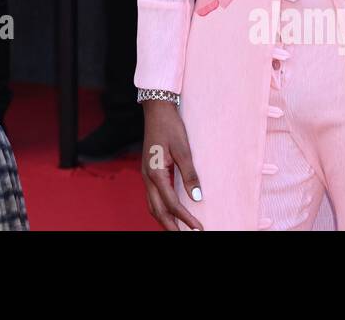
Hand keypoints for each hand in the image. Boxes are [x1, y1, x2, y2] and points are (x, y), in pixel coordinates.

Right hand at [141, 100, 203, 229]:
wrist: (156, 109)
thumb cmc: (170, 126)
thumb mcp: (183, 149)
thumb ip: (189, 174)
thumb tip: (197, 197)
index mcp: (155, 173)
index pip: (171, 203)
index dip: (185, 218)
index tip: (198, 228)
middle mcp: (147, 177)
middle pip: (157, 210)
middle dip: (171, 226)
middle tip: (188, 236)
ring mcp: (146, 174)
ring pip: (152, 205)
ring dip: (164, 219)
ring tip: (178, 229)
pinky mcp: (148, 171)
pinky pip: (152, 196)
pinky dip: (160, 208)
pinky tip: (170, 211)